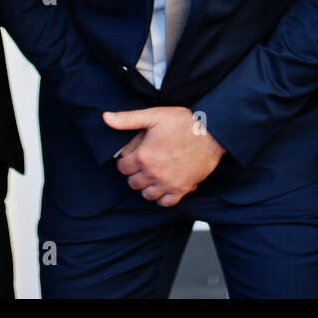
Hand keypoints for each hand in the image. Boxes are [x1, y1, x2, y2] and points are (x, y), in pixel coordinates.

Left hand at [104, 107, 224, 206]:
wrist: (211, 133)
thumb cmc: (183, 122)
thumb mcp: (153, 115)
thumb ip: (127, 119)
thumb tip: (105, 118)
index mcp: (143, 156)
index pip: (122, 168)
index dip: (126, 161)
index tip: (134, 155)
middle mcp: (153, 173)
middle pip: (133, 183)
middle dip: (135, 174)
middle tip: (144, 163)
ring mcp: (168, 183)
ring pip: (147, 194)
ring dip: (147, 186)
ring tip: (153, 174)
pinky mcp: (181, 189)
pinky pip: (165, 202)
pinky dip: (162, 197)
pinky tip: (165, 185)